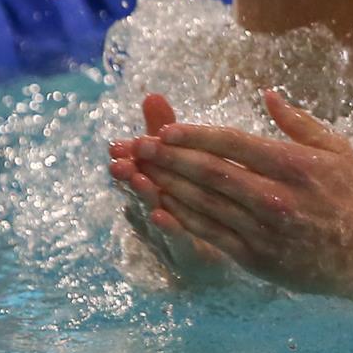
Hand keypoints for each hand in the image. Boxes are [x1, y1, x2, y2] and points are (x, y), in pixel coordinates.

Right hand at [108, 94, 228, 279]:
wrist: (238, 252)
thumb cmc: (201, 202)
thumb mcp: (185, 163)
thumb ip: (168, 133)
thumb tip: (151, 94)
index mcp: (157, 187)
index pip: (140, 167)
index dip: (128, 157)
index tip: (114, 147)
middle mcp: (159, 212)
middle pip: (141, 191)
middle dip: (130, 176)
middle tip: (118, 164)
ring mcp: (173, 237)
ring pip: (156, 214)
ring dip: (144, 197)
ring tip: (137, 180)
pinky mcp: (193, 257)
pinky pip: (180, 242)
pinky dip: (169, 228)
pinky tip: (160, 215)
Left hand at [122, 90, 352, 303]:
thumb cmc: (352, 197)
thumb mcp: (336, 150)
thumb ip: (299, 122)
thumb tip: (267, 94)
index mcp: (294, 165)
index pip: (234, 144)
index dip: (195, 136)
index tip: (164, 129)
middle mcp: (275, 197)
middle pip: (211, 173)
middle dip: (168, 158)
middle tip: (136, 146)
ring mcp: (263, 231)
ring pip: (204, 205)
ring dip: (166, 186)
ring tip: (137, 173)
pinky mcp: (256, 258)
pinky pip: (210, 237)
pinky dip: (181, 222)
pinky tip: (157, 208)